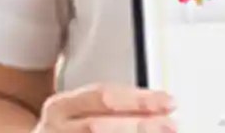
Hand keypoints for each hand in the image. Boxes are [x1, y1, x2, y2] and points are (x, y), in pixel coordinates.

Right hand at [33, 84, 176, 131]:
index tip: (168, 102)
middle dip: (138, 126)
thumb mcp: (79, 113)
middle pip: (98, 126)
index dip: (138, 99)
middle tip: (170, 125)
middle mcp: (54, 129)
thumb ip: (113, 109)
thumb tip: (159, 110)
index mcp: (60, 107)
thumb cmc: (66, 131)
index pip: (103, 96)